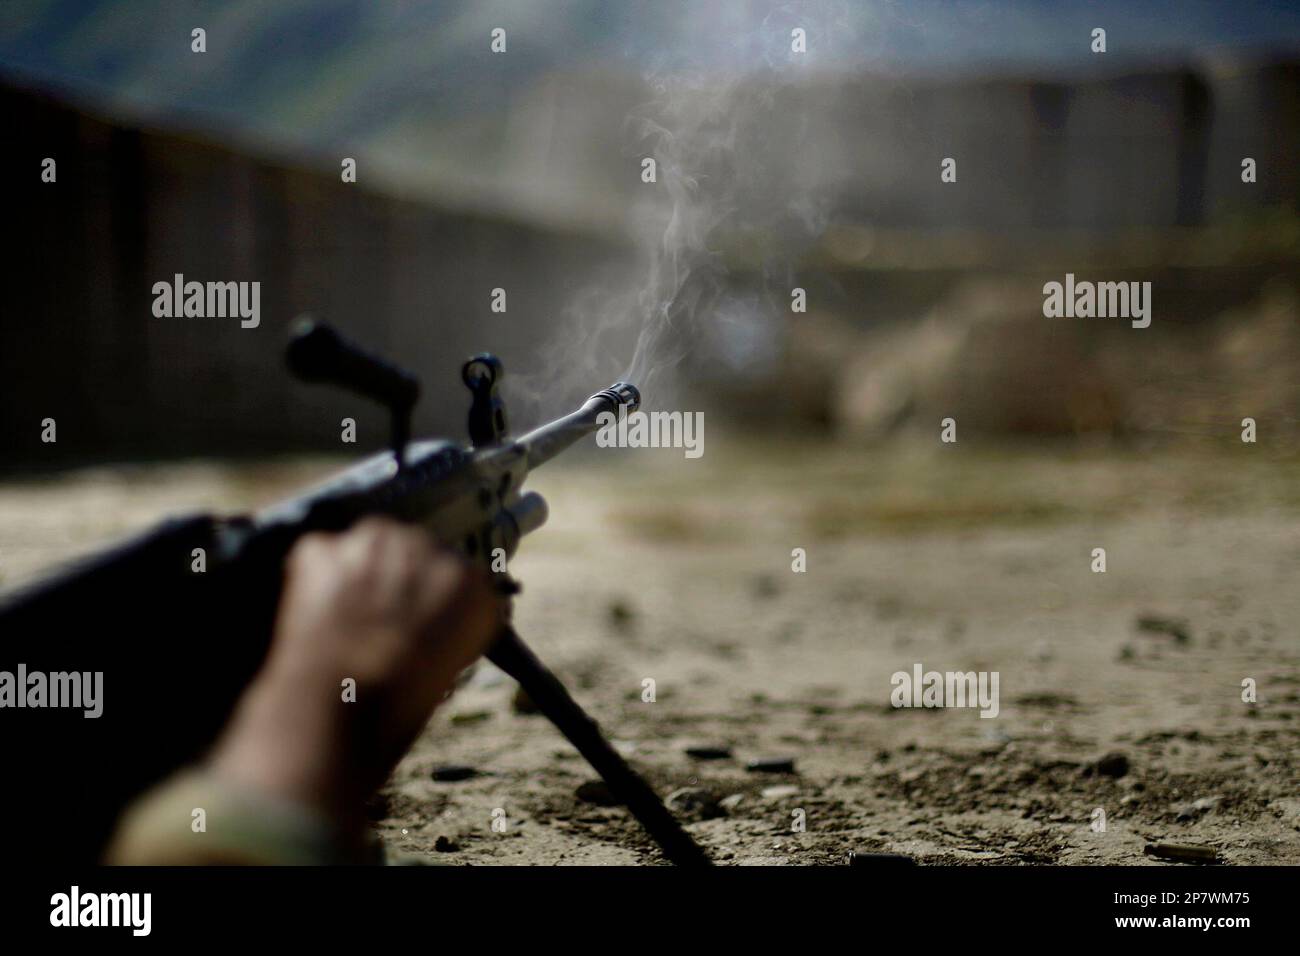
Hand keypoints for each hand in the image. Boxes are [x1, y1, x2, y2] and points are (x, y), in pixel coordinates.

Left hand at [208, 518, 499, 827]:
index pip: (453, 575)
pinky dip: (316, 582)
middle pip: (414, 553)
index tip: (414, 625)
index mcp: (471, 581)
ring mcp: (376, 541)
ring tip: (344, 624)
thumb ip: (444, 621)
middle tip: (376, 626)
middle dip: (396, 581)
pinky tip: (317, 620)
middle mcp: (430, 546)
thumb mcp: (448, 660)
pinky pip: (322, 556)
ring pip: (369, 547)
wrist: (342, 707)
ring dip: (358, 575)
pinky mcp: (326, 545)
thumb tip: (421, 614)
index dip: (430, 601)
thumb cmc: (400, 701)